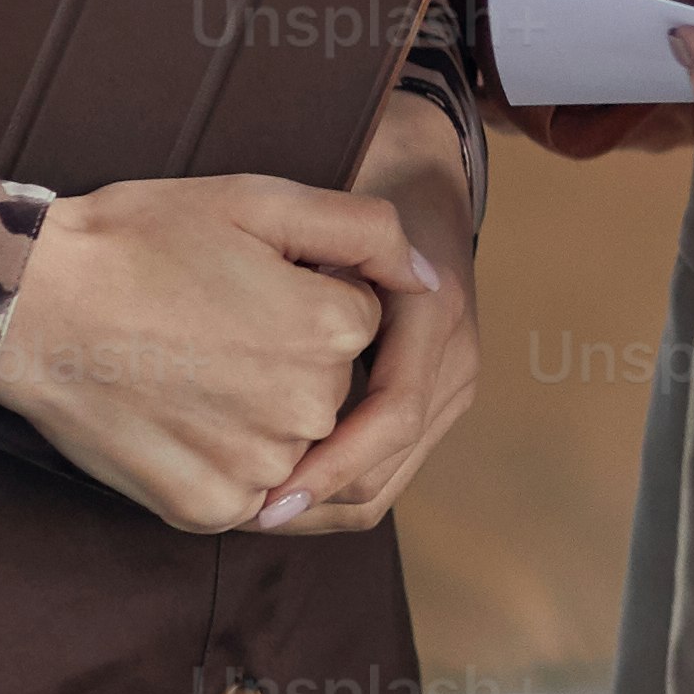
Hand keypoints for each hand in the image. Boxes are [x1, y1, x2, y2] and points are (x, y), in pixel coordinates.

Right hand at [0, 172, 438, 532]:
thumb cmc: (136, 240)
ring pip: (290, 439)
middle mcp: (308, 409)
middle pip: (328, 383)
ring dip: (256, 411)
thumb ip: (364, 229)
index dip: (298, 292)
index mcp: (330, 330)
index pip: (353, 318)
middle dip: (285, 353)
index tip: (237, 282)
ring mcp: (258, 467)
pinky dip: (219, 457)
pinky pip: (246, 488)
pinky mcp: (209, 508)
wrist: (27, 308)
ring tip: (185, 365)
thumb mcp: (256, 200)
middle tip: (204, 323)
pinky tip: (174, 411)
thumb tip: (430, 274)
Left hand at [243, 94, 482, 532]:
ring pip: (382, 488)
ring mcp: (450, 390)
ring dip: (318, 506)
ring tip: (248, 508)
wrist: (421, 182)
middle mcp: (456, 363)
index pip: (392, 416)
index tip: (265, 494)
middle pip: (385, 472)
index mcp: (436, 317)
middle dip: (314, 503)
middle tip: (238, 512)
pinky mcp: (432, 406)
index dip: (328, 465)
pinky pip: (381, 473)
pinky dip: (328, 490)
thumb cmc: (363, 191)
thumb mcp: (340, 211)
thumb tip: (295, 351)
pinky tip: (276, 484)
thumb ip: (329, 257)